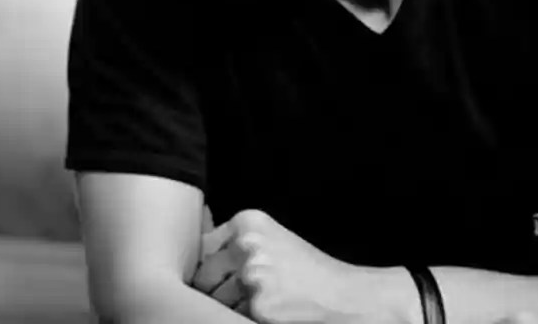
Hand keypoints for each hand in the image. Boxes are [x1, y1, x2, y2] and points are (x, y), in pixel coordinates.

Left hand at [190, 209, 415, 322]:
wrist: (350, 296)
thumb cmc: (308, 272)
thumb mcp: (271, 241)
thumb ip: (235, 243)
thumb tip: (187, 259)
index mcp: (248, 222)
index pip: (201, 249)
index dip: (209, 270)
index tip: (219, 279)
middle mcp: (247, 244)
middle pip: (203, 276)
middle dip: (216, 291)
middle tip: (248, 295)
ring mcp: (252, 275)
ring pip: (215, 302)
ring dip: (230, 309)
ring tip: (266, 302)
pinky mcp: (260, 307)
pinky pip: (231, 319)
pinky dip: (245, 320)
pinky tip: (272, 313)